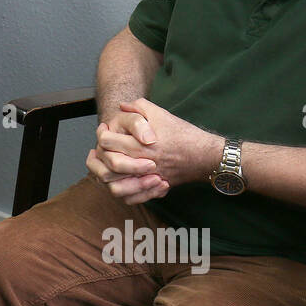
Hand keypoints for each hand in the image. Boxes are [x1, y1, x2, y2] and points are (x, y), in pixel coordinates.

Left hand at [93, 98, 222, 203]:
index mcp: (140, 145)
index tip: (105, 130)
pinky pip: (131, 198)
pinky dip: (124, 191)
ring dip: (108, 176)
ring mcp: (147, 179)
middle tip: (103, 148)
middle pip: (108, 165)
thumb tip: (122, 106)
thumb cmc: (182, 133)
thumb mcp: (161, 113)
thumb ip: (139, 106)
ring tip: (108, 165)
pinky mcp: (154, 188)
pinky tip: (122, 179)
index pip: (107, 142)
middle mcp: (141, 165)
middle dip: (100, 156)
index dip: (101, 134)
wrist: (205, 155)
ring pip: (116, 187)